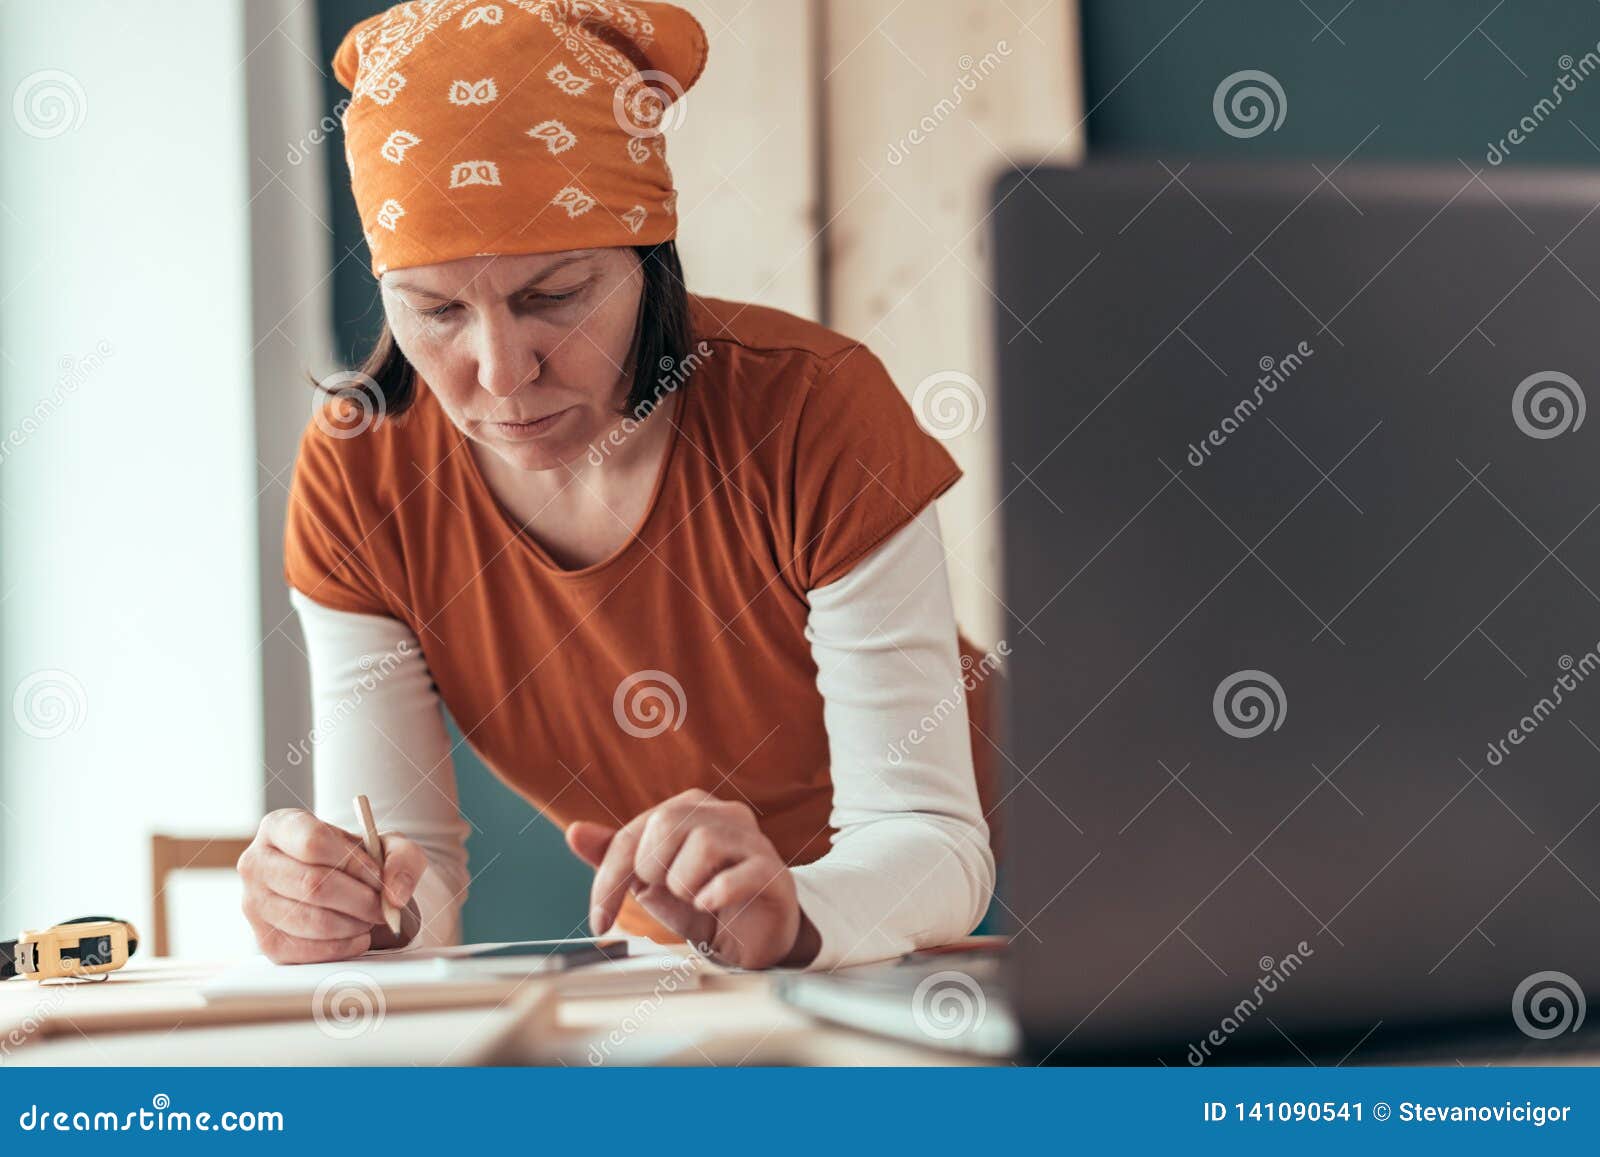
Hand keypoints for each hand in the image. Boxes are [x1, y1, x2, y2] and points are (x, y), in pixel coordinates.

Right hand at [238, 808, 424, 962]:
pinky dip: (342, 947)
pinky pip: (306, 951)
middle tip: (382, 906)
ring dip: (353, 924)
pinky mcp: (265, 940)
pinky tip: (356, 935)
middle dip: (359, 899)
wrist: (339, 886)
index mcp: (279, 826)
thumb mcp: (386, 844)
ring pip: (311, 920)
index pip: (313, 842)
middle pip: (312, 884)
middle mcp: (256, 863)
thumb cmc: (356, 860)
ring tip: (369, 917)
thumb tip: (394, 892)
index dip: (354, 863)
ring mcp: (254, 904)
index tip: (377, 875)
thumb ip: (402, 857)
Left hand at [564, 789, 819, 969]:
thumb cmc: (702, 903)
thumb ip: (615, 858)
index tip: (598, 922)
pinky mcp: (773, 872)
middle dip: (653, 872)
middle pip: (665, 825)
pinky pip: (738, 875)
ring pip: (701, 846)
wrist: (754, 937)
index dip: (608, 880)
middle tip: (669, 893)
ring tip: (698, 898)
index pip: (633, 833)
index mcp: (688, 809)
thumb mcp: (652, 884)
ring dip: (686, 886)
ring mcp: (752, 839)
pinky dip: (715, 896)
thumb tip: (573, 831)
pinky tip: (712, 905)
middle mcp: (722, 813)